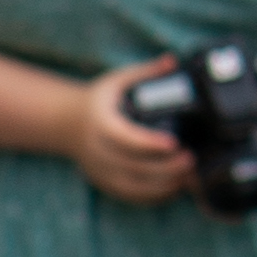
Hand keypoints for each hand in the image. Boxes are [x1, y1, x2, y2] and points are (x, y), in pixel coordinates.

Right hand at [64, 59, 193, 204]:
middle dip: (164, 167)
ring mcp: (99, 170)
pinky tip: (175, 188)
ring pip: (132, 186)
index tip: (174, 142)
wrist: (65, 123)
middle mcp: (97, 150)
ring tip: (189, 175)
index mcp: (101, 124)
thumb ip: (145, 72)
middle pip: (132, 165)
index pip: (124, 137)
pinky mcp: (104, 182)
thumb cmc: (98, 100)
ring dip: (163, 185)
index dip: (149, 143)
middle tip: (191, 159)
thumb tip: (172, 60)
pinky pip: (130, 196)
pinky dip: (153, 196)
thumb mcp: (116, 81)